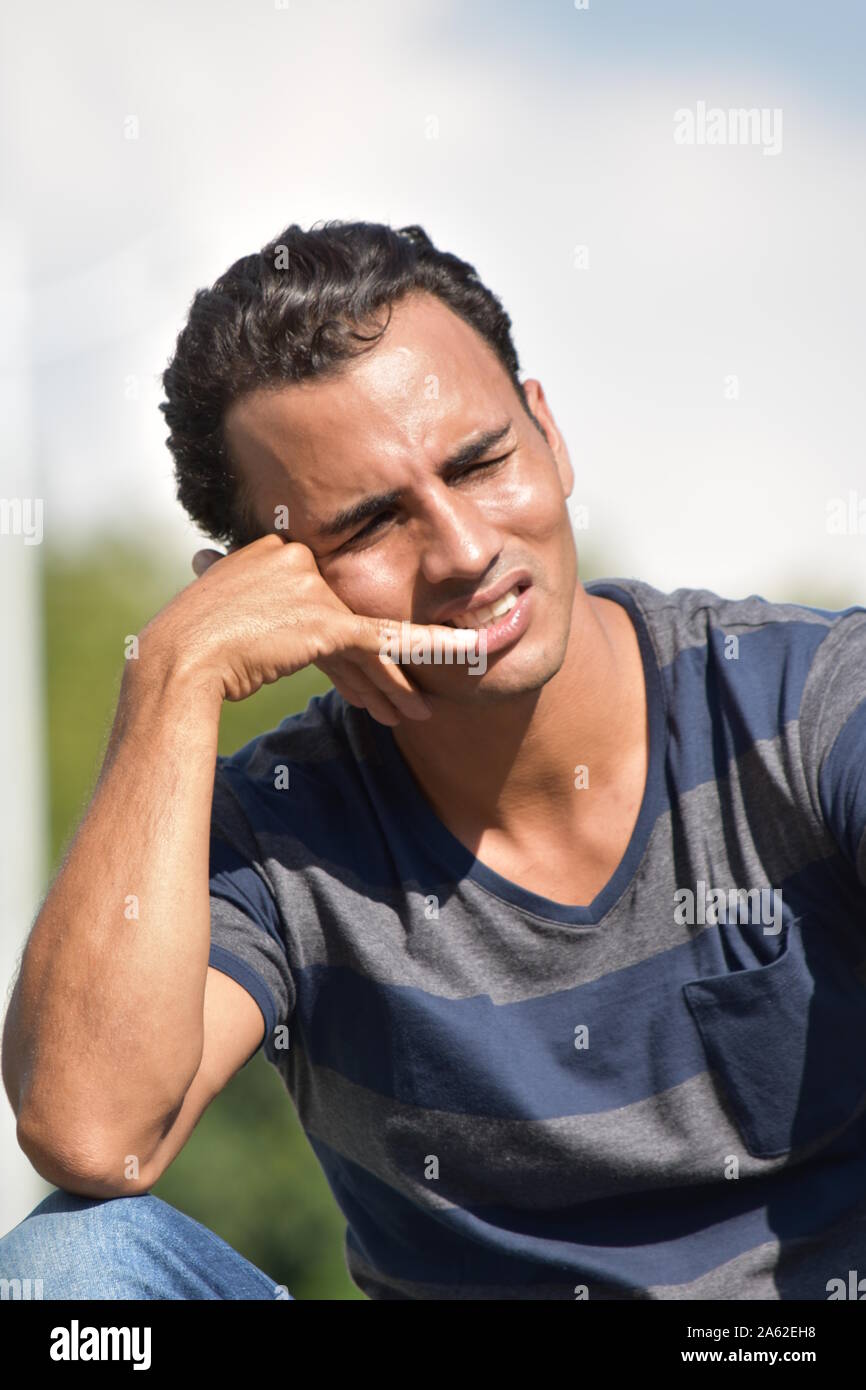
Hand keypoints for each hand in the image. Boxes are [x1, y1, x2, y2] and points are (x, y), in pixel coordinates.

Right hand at [135, 534, 461, 724]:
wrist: (174, 662)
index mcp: (271, 551)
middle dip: (373, 672)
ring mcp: (313, 588)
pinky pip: (385, 641)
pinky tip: (466, 657)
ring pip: (367, 640)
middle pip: (347, 624)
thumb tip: (213, 578)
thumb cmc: (182, 647)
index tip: (357, 686)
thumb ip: (235, 598)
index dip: (341, 654)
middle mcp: (297, 559)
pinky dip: (428, 651)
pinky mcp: (324, 621)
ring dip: (393, 683)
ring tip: (417, 714)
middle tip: (399, 704)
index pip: (321, 605)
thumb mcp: (212, 610)